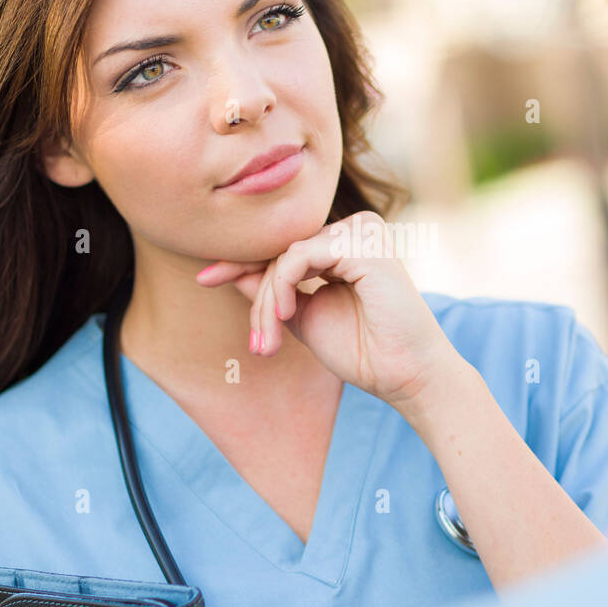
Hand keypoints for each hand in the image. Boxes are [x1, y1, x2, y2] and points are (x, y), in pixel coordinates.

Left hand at [195, 210, 458, 409]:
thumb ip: (273, 293)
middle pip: (281, 252)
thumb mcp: (304, 317)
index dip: (241, 263)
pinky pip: (300, 255)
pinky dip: (282, 286)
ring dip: (268, 299)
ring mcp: (362, 232)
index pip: (284, 248)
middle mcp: (355, 230)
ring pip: (286, 255)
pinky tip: (286, 317)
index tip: (203, 278)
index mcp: (345, 244)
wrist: (404, 375)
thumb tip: (232, 271)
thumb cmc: (364, 351)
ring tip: (269, 340)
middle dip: (259, 297)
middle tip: (258, 343)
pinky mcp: (364, 242)